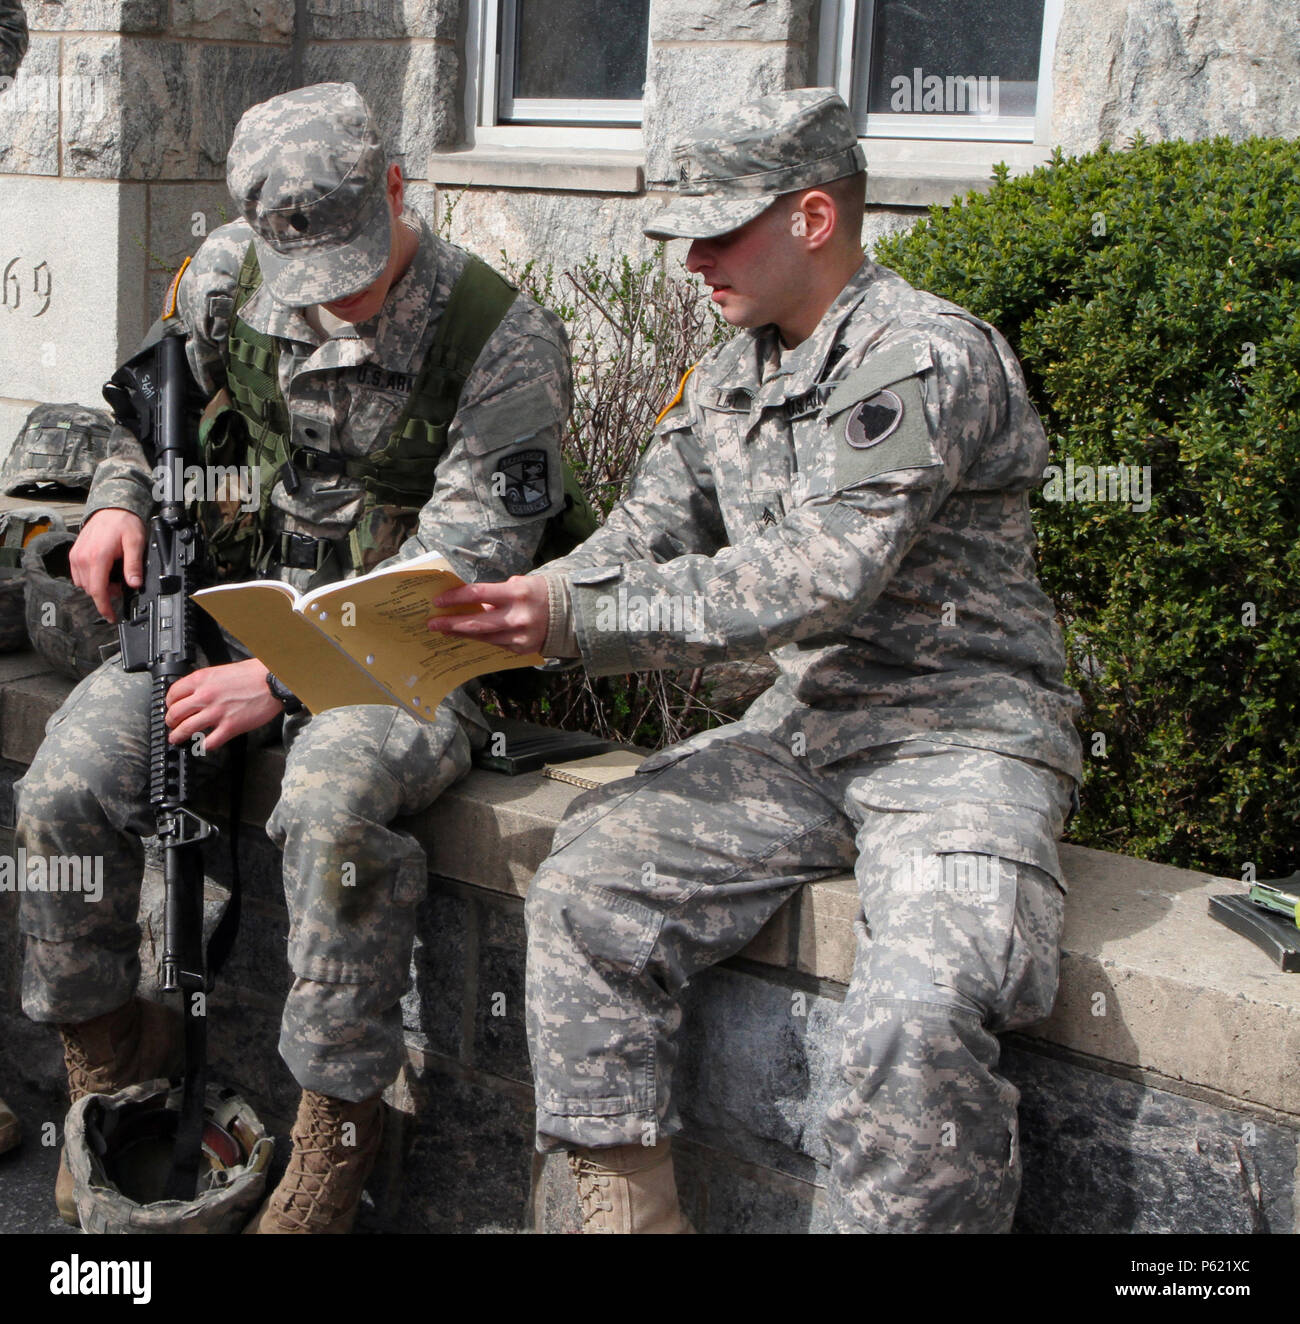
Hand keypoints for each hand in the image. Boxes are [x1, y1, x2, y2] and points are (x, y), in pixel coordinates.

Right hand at [69, 508, 146, 623]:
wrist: (111, 508)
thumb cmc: (124, 523)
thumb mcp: (135, 543)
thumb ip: (133, 565)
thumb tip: (134, 584)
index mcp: (97, 557)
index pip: (97, 590)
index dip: (104, 607)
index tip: (111, 617)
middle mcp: (82, 558)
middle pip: (91, 589)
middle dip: (106, 594)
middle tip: (122, 585)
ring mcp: (75, 556)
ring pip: (84, 583)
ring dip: (99, 585)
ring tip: (114, 575)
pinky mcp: (74, 554)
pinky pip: (79, 575)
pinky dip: (92, 577)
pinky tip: (105, 570)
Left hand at [164, 657, 282, 751]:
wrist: (273, 681)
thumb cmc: (253, 674)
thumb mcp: (221, 671)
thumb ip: (205, 683)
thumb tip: (194, 694)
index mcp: (202, 680)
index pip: (173, 694)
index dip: (168, 704)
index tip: (171, 708)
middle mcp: (205, 696)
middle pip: (175, 714)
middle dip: (170, 722)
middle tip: (172, 726)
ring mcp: (216, 713)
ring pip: (186, 729)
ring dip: (178, 737)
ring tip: (177, 739)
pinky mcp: (230, 727)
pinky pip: (209, 742)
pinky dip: (202, 746)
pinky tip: (201, 746)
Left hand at [429, 575, 549, 653]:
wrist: (571, 614)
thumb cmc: (541, 593)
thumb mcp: (520, 585)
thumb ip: (496, 594)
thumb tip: (469, 602)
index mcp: (516, 593)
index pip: (477, 594)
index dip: (455, 598)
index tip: (438, 601)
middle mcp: (517, 617)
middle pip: (475, 622)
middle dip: (450, 623)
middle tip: (432, 623)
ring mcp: (519, 636)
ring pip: (483, 637)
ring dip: (461, 634)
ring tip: (445, 630)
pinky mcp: (521, 649)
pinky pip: (495, 643)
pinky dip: (482, 638)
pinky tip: (469, 635)